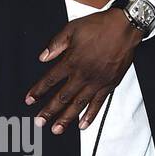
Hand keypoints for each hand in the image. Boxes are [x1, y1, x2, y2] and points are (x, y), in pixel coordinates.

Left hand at [25, 6, 141, 133]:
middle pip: (62, 97)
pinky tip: (82, 125)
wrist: (125, 27)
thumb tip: (42, 57)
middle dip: (49, 111)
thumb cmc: (99, 26)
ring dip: (66, 118)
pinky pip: (98, 104)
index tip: (29, 100)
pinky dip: (90, 116)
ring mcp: (96, 82)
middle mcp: (82, 75)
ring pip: (78, 104)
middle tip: (39, 122)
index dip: (38, 91)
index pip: (50, 80)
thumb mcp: (72, 29)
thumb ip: (56, 44)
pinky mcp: (109, 85)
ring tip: (56, 129)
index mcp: (71, 61)